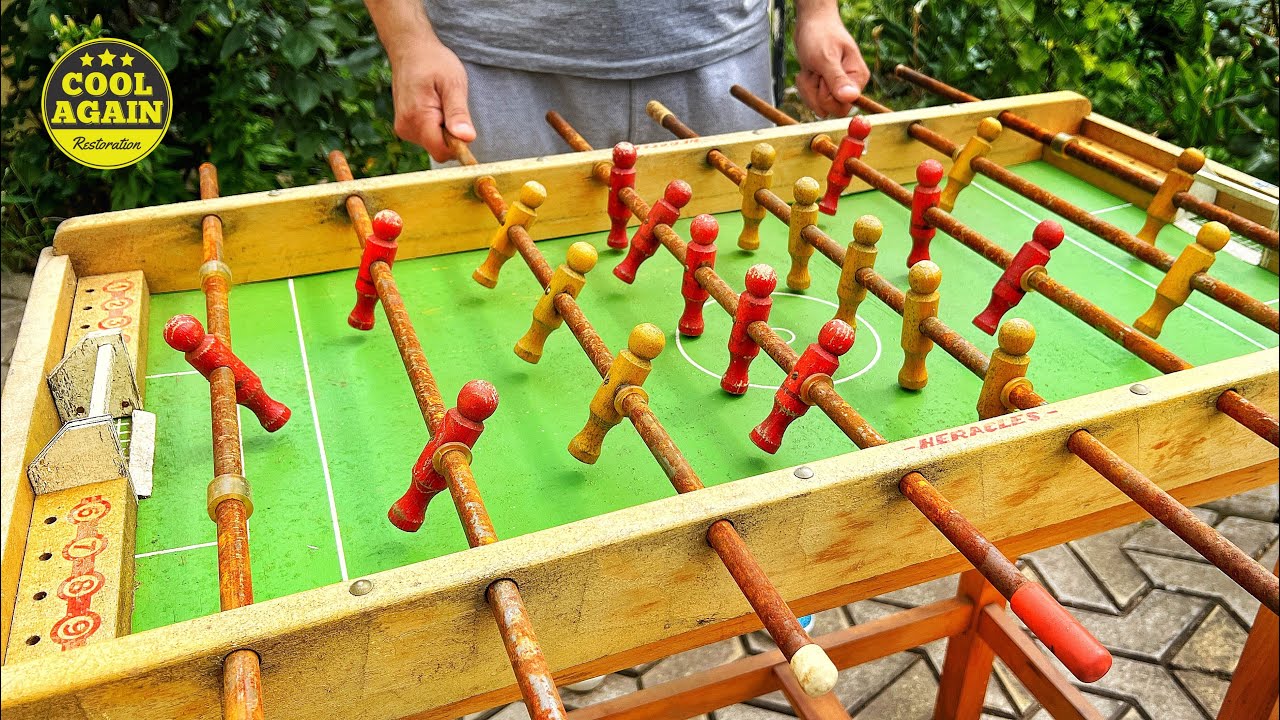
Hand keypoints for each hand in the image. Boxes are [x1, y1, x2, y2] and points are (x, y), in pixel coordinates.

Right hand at [389, 41, 475, 161]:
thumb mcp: (453, 83)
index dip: (459, 145)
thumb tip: (467, 138)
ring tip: (440, 101)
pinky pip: (428, 137)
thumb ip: (458, 113)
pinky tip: (434, 105)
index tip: (465, 126)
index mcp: (418, 119)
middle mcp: (406, 128)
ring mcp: (403, 128)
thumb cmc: (434, 62)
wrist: (410, 49)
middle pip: (439, 150)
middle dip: (451, 135)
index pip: (443, 151)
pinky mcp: (404, 126)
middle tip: (450, 105)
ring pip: (434, 144)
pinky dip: (436, 126)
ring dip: (444, 129)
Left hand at [793, 8, 869, 117]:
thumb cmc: (820, 35)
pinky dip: (805, 85)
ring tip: (811, 68)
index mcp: (857, 78)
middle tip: (815, 71)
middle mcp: (850, 84)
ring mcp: (836, 86)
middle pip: (830, 109)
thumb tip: (851, 97)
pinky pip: (812, 98)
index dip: (827, 96)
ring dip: (808, 87)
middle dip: (815, 92)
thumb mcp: (826, 58)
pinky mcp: (825, 86)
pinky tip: (808, 71)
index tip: (822, 77)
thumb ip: (837, 79)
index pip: (844, 107)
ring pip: (818, 105)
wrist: (811, 23)